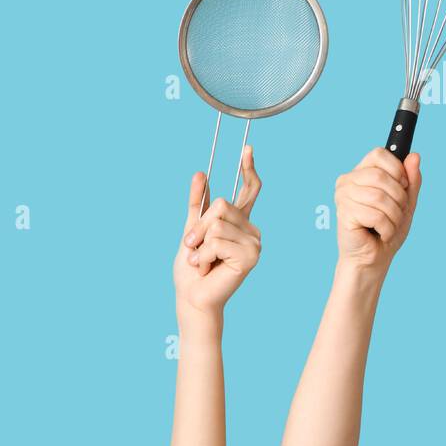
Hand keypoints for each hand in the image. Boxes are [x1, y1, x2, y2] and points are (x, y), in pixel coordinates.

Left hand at [173, 145, 262, 325]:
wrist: (192, 297)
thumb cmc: (192, 268)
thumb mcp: (191, 229)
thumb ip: (198, 203)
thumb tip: (201, 172)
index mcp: (240, 221)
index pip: (249, 190)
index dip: (248, 168)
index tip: (247, 148)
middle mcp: (251, 229)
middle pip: (222, 205)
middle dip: (199, 225)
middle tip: (193, 247)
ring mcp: (254, 243)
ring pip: (218, 223)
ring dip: (199, 244)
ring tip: (200, 261)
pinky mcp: (251, 256)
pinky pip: (218, 240)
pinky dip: (203, 255)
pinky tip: (206, 268)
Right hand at [335, 148, 421, 275]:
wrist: (373, 259)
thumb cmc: (386, 229)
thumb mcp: (406, 201)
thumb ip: (411, 179)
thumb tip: (414, 155)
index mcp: (360, 172)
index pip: (379, 153)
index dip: (397, 169)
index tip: (402, 187)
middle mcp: (347, 180)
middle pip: (381, 176)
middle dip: (399, 198)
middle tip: (397, 213)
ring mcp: (343, 196)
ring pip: (379, 197)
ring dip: (394, 216)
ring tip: (390, 225)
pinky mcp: (343, 213)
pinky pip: (375, 215)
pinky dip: (386, 228)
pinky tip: (381, 234)